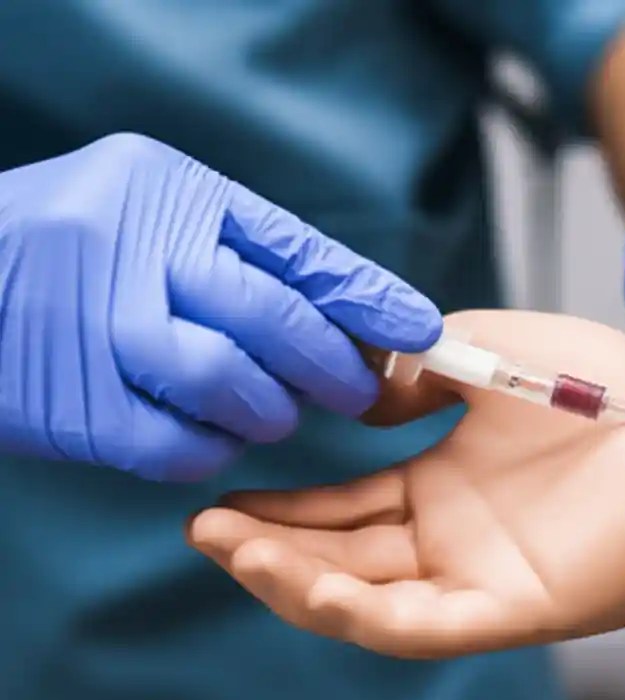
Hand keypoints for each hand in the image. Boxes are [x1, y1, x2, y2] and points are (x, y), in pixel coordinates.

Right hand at [0, 133, 439, 481]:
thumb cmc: (70, 250)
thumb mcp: (150, 212)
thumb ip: (239, 251)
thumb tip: (353, 313)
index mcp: (166, 191)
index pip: (295, 250)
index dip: (367, 298)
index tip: (422, 331)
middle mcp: (129, 246)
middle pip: (269, 317)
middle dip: (330, 366)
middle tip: (356, 393)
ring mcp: (93, 325)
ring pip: (226, 384)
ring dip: (267, 410)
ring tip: (272, 412)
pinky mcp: (67, 404)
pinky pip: (172, 445)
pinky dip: (208, 450)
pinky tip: (212, 437)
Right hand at [187, 310, 624, 657]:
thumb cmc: (613, 383)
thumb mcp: (493, 355)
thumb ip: (418, 366)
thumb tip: (357, 394)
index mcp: (450, 486)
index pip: (347, 510)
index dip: (282, 507)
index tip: (221, 490)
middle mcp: (459, 538)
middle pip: (344, 557)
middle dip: (270, 547)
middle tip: (204, 524)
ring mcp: (486, 576)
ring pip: (370, 600)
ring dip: (297, 581)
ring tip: (232, 547)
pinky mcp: (520, 605)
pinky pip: (426, 625)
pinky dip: (362, 613)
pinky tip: (312, 584)